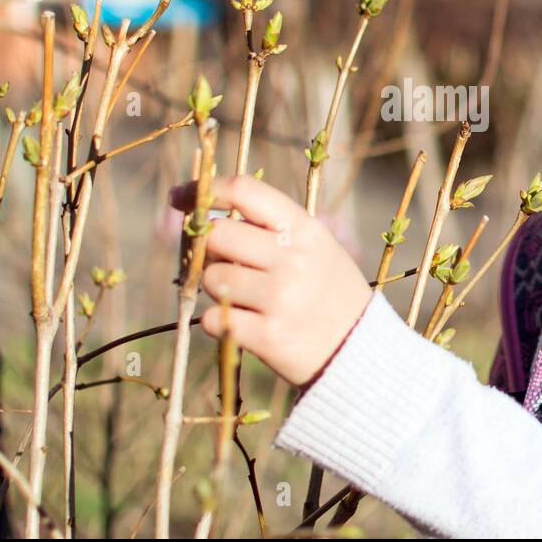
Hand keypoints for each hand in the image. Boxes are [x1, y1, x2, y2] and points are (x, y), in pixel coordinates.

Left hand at [168, 175, 373, 389]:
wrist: (361, 351)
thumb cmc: (329, 292)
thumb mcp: (316, 247)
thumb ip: (270, 228)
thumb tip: (202, 216)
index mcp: (306, 230)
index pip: (244, 190)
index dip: (204, 190)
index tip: (180, 198)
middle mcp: (293, 259)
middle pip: (217, 234)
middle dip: (209, 248)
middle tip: (224, 262)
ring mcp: (280, 298)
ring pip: (211, 278)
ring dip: (216, 287)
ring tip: (244, 298)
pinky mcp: (268, 336)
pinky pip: (213, 318)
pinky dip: (218, 321)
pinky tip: (243, 323)